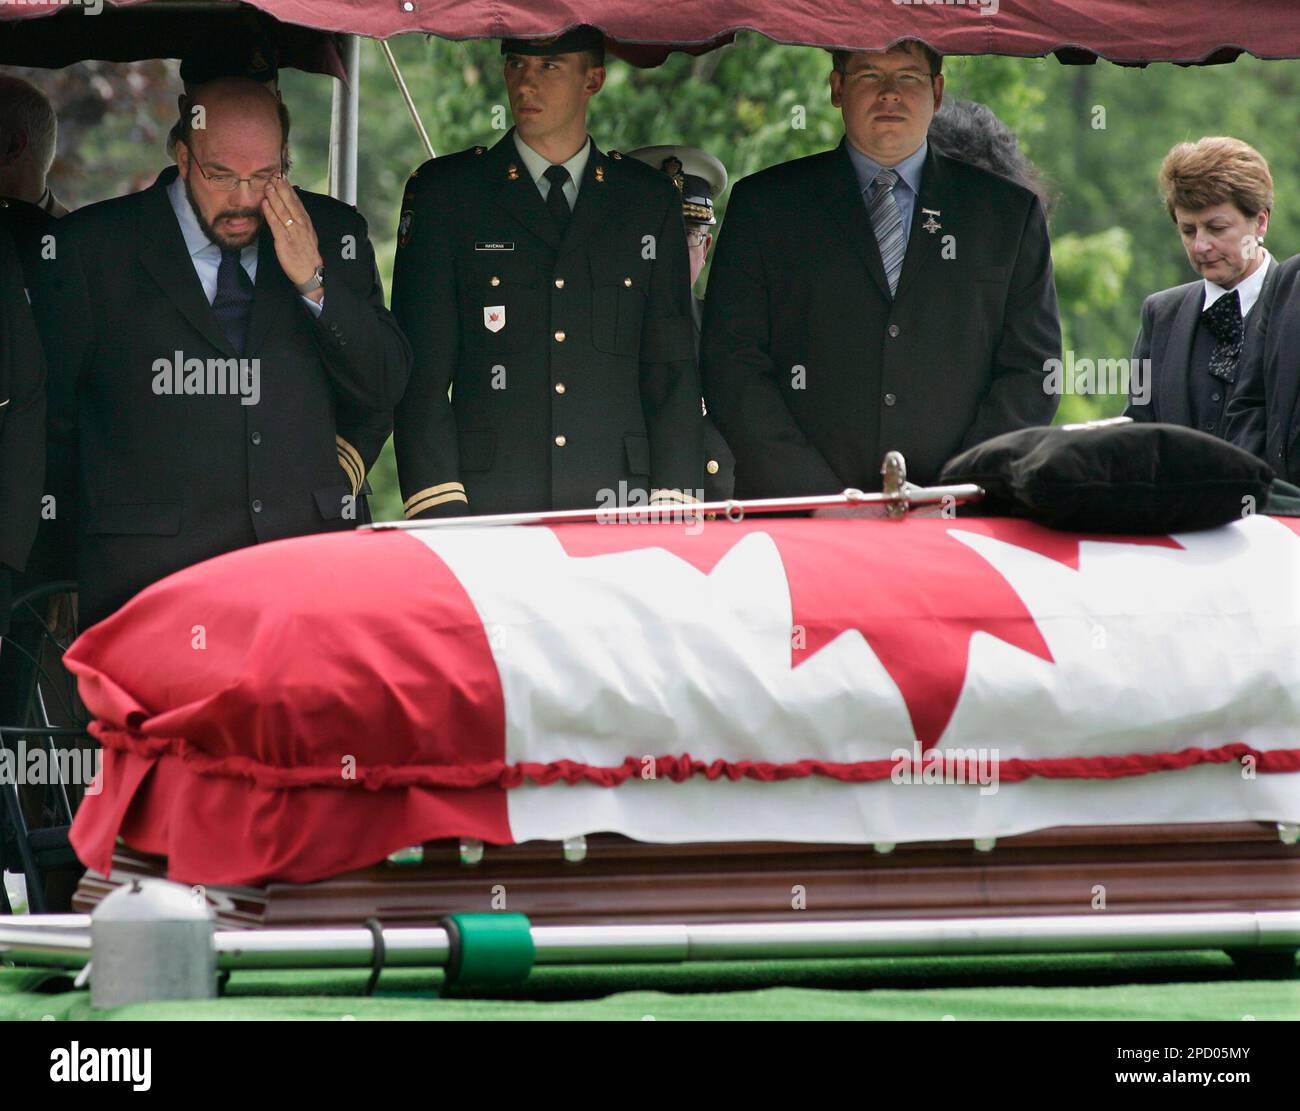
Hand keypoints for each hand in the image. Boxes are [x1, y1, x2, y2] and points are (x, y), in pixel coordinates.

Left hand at [262, 177, 323, 298]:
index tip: (282, 176)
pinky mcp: (284, 241)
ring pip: (282, 210)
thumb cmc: (307, 255)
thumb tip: (290, 208)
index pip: (297, 201)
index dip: (289, 188)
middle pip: (290, 202)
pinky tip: (264, 204)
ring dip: (274, 196)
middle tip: (273, 175)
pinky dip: (270, 212)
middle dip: (281, 188)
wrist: (310, 272)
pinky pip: (276, 224)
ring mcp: (293, 232)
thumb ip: (299, 221)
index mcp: (306, 222)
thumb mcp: (307, 234)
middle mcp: (300, 225)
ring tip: (267, 185)